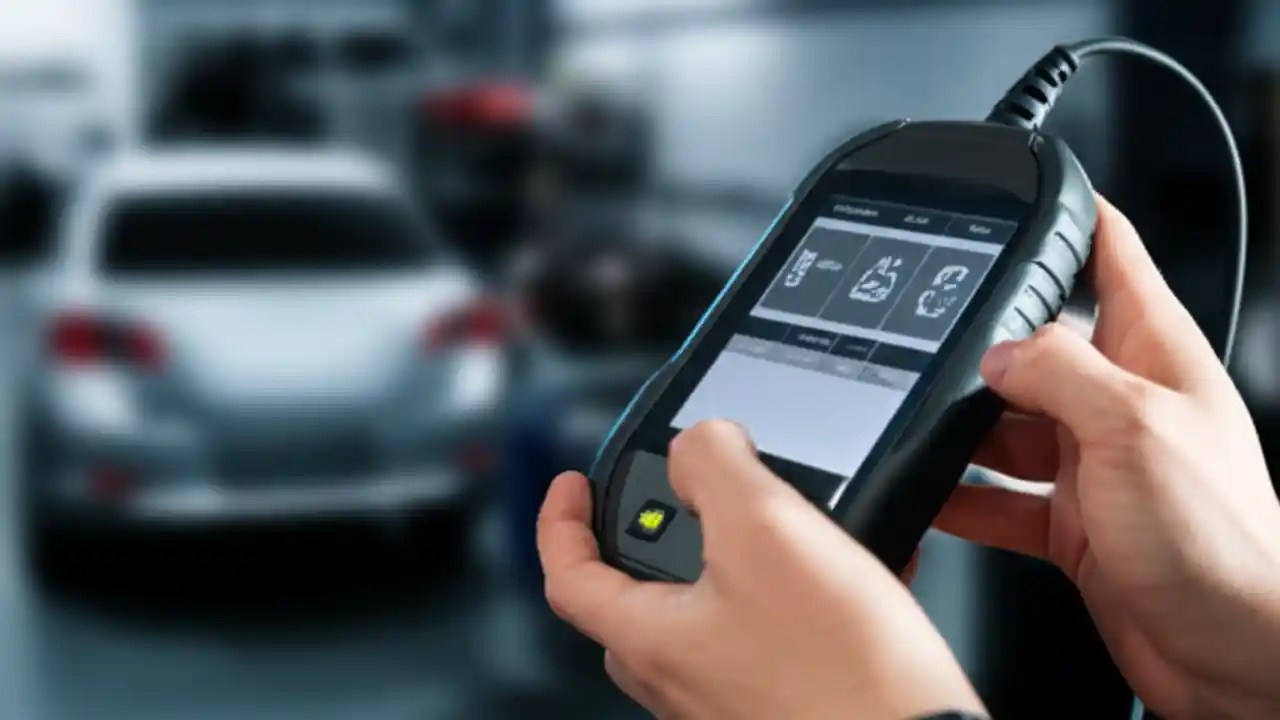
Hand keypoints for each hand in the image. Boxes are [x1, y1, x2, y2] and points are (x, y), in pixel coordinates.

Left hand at [539, 421, 983, 718]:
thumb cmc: (842, 673)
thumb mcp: (767, 531)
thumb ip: (715, 467)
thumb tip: (698, 443)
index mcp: (652, 638)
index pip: (568, 575)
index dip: (560, 520)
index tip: (573, 481)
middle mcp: (682, 678)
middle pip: (640, 592)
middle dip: (661, 533)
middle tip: (688, 496)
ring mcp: (732, 697)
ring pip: (714, 608)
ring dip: (744, 555)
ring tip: (795, 522)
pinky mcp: (786, 702)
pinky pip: (773, 633)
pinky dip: (798, 590)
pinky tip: (853, 569)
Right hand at [937, 195, 1279, 717]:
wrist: (1236, 656)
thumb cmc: (1223, 544)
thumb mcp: (1132, 427)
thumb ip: (1057, 372)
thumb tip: (998, 348)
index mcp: (1154, 353)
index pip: (1110, 251)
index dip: (1066, 213)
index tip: (1020, 192)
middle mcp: (1123, 401)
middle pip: (1038, 344)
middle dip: (986, 345)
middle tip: (937, 349)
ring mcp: (1097, 463)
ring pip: (1008, 423)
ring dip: (966, 430)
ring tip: (926, 430)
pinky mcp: (1075, 522)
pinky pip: (1001, 496)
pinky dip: (964, 497)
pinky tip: (936, 495)